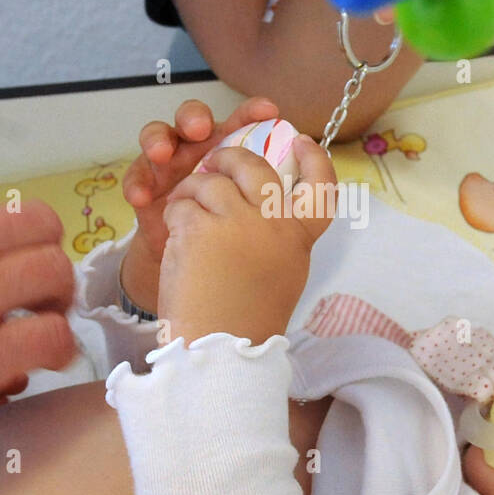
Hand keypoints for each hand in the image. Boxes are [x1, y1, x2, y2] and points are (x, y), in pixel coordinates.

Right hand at [120, 95, 281, 311]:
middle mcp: (205, 152)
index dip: (255, 112)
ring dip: (160, 140)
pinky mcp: (150, 187)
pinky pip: (139, 175)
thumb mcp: (266, 229)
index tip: (269, 110)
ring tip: (162, 155)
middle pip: (197, 118)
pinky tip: (141, 197)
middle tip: (201, 130)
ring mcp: (175, 167)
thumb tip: (302, 195)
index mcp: (239, 155)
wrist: (204, 284)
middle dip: (197, 117)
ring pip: (163, 136)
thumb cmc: (239, 248)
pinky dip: (138, 182)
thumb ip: (279, 204)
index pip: (247, 124)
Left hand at [159, 136, 335, 345]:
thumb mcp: (281, 275)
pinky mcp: (201, 230)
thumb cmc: (246, 323)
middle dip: (229, 157)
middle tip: (214, 163)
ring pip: (209, 181)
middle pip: (255, 166)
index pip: (321, 186)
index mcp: (299, 238)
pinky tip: (176, 238)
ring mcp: (238, 223)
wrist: (220, 355)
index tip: (300, 139)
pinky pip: (181, 205)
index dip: (314, 158)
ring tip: (185, 215)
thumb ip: (279, 236)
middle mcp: (274, 224)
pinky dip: (172, 217)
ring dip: (191, 192)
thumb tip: (264, 203)